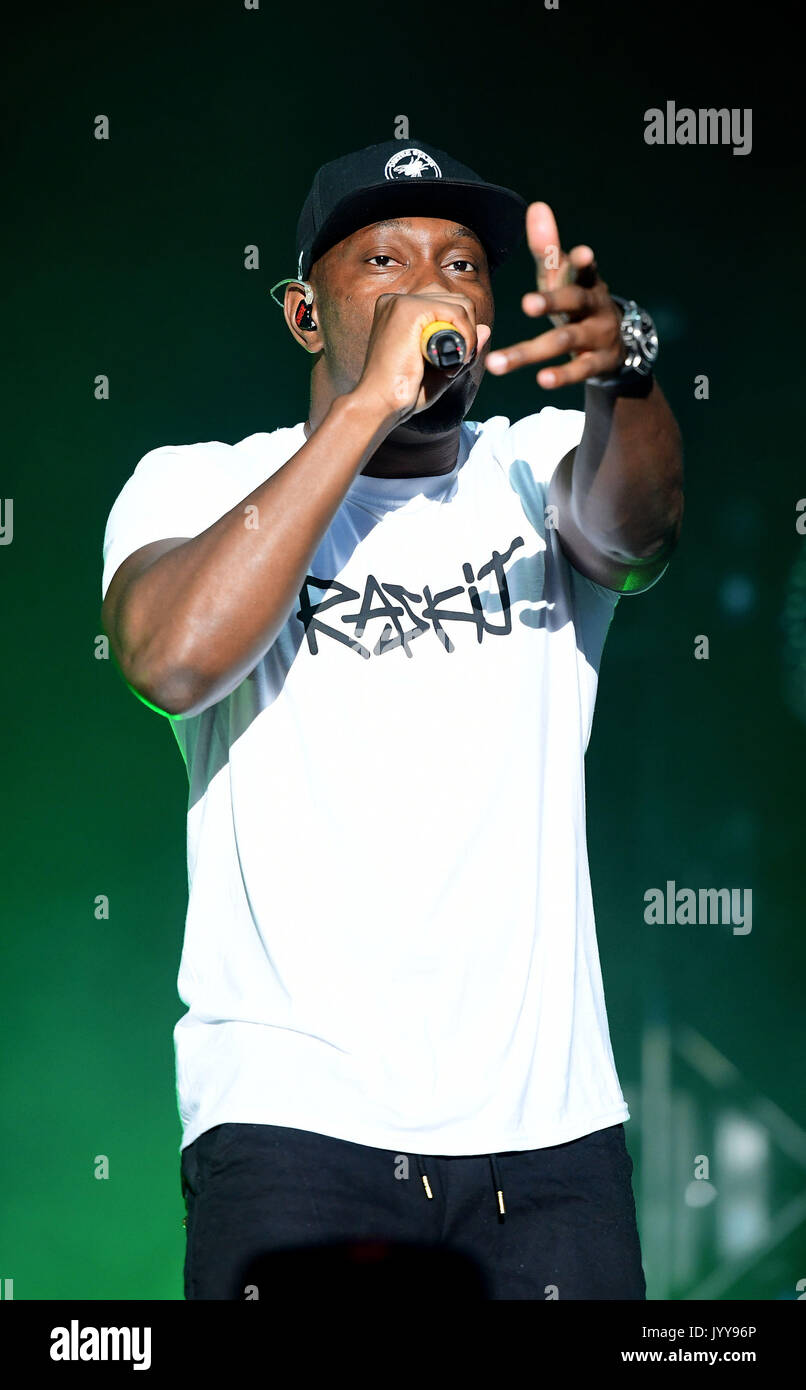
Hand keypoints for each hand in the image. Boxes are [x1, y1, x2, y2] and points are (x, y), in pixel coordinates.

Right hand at [354, 290, 490, 423]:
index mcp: (398, 310)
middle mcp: (397, 300)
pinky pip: (456, 313)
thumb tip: (486, 327)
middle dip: (467, 329)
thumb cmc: (404, 391)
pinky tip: (457, 357)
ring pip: (460, 303)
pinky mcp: (410, 310)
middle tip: (458, 361)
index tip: (454, 359)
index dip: (459, 328)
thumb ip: (461, 346)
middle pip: (455, 298)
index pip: (443, 302)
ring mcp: (402, 302)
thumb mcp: (439, 367)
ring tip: (456, 362)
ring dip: (468, 334)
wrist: (380, 404)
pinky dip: (465, 335)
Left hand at [485, 202, 625, 388]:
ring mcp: (600, 334)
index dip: (582, 262)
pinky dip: (562, 375)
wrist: (615, 344)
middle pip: (573, 301)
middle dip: (551, 302)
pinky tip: (541, 380)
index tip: (581, 254)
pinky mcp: (600, 361)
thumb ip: (548, 248)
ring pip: (566, 341)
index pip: (584, 268)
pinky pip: (581, 369)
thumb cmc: (578, 303)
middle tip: (526, 303)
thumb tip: (536, 206)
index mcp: (586, 280)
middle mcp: (595, 305)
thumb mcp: (564, 278)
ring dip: (533, 351)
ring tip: (500, 362)